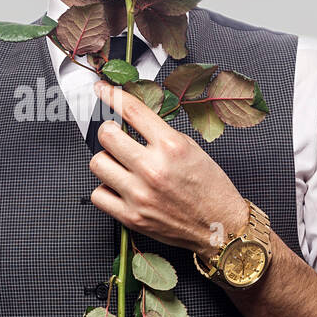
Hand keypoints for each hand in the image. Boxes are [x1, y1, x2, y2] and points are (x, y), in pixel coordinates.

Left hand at [89, 80, 247, 262]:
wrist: (219, 226)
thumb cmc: (209, 189)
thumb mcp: (191, 148)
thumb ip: (159, 133)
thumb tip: (130, 118)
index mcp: (171, 147)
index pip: (131, 110)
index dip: (110, 95)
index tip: (101, 90)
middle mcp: (153, 169)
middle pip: (106, 135)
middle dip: (108, 131)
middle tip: (115, 136)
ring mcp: (139, 194)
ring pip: (97, 163)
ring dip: (106, 160)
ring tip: (120, 165)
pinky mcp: (131, 217)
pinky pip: (98, 194)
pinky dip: (105, 189)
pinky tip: (119, 187)